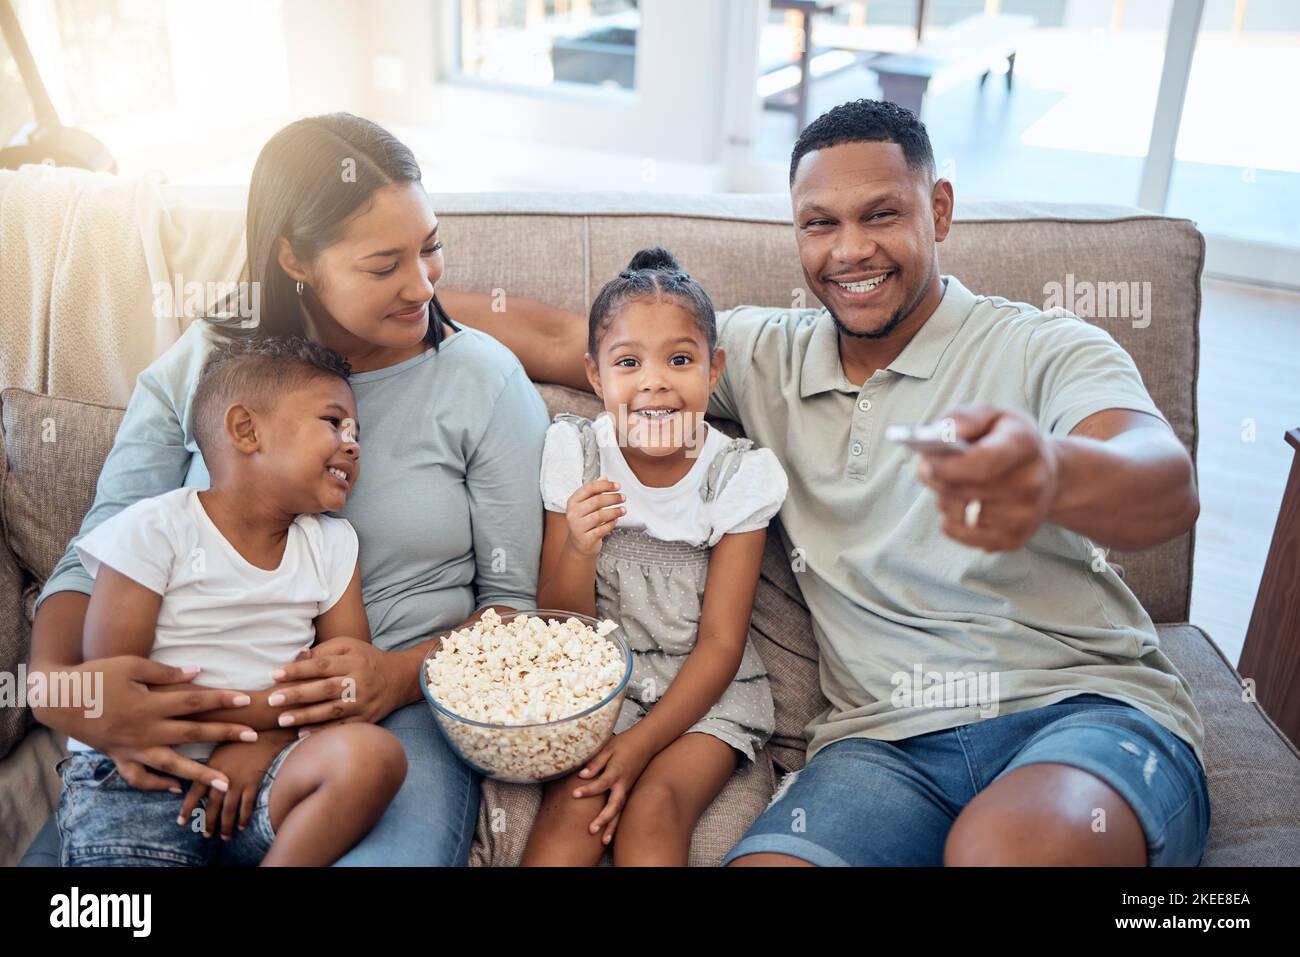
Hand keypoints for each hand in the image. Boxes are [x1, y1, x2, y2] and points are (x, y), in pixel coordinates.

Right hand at [28, 655, 257, 791]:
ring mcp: (132, 747)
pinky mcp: (119, 756)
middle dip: (224, 734)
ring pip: (171, 765)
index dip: (221, 700)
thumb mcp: (131, 665)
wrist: (58, 698)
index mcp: (149, 704)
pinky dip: (156, 785)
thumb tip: (197, 672)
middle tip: (252, 736)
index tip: (246, 701)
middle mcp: (145, 729)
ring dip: (199, 774)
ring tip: (223, 783)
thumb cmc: (97, 675)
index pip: (194, 701)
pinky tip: (175, 788)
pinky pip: (139, 777)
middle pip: (192, 734)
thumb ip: (165, 673)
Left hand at [179, 731, 295, 839]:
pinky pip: (246, 806)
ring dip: (225, 826)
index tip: (182, 822)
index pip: (194, 792)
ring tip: (224, 837)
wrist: (265, 732)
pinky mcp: (252, 783)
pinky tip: (241, 826)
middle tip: (205, 834)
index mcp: (210, 767)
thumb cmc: (240, 737)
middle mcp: (221, 777)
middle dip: (207, 822)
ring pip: (228, 810)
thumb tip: (198, 778)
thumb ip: (209, 765)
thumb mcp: (219, 747)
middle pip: (211, 806)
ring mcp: (237, 781)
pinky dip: (243, 818)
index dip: (187, 808)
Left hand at [266, 637, 392, 731]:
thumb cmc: (366, 659)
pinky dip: (322, 731)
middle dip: (297, 694)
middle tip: (272, 700)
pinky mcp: (365, 718)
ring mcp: (362, 703)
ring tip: (282, 720)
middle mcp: (359, 682)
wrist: (398, 679)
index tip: (274, 674)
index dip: (298, 669)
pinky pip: (341, 726)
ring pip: (331, 710)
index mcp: (353, 662)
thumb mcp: (349, 647)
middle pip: (325, 689)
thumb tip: (297, 657)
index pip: (321, 665)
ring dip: (305, 716)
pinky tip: (301, 734)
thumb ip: (324, 652)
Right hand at [563, 478, 624, 557]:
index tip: (617, 486)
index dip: (606, 485)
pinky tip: (615, 520)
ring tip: (623, 510)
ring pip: (600, 515)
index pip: (590, 488)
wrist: (578, 545)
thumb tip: (604, 477)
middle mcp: (573, 513)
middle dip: (613, 498)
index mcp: (573, 501)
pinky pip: (602, 529)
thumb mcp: (586, 505)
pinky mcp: (585, 538)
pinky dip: (611, 524)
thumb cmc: (583, 522)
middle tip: (623, 497)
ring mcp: (578, 526)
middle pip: (596, 501)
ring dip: (614, 511)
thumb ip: (594, 491)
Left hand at [572, 731, 656, 844]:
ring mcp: (628, 789)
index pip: (601, 783)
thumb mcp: (608, 748)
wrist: (646, 742)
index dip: (588, 789)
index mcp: (617, 771)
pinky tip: (610, 833)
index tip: (574, 794)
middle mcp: (623, 783)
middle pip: (614, 804)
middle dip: (603, 818)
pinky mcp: (630, 792)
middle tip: (591, 830)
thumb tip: (582, 775)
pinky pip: (623, 809)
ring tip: (603, 840)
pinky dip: (618, 822)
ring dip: (612, 826)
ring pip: (620, 811)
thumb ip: (596, 763)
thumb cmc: (624, 744)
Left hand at [916, 403, 1059, 551]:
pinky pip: (959, 533)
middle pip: (963, 489)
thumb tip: (943, 433)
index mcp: (1025, 444)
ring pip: (957, 513)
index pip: (983, 462)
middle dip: (937, 478)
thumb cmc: (1007, 440)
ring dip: (944, 498)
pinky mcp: (1013, 540)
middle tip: (929, 466)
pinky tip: (963, 504)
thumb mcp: (991, 415)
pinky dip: (950, 520)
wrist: (1047, 474)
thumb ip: (964, 418)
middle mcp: (1032, 482)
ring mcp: (1025, 516)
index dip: (948, 465)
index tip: (926, 459)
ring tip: (954, 483)